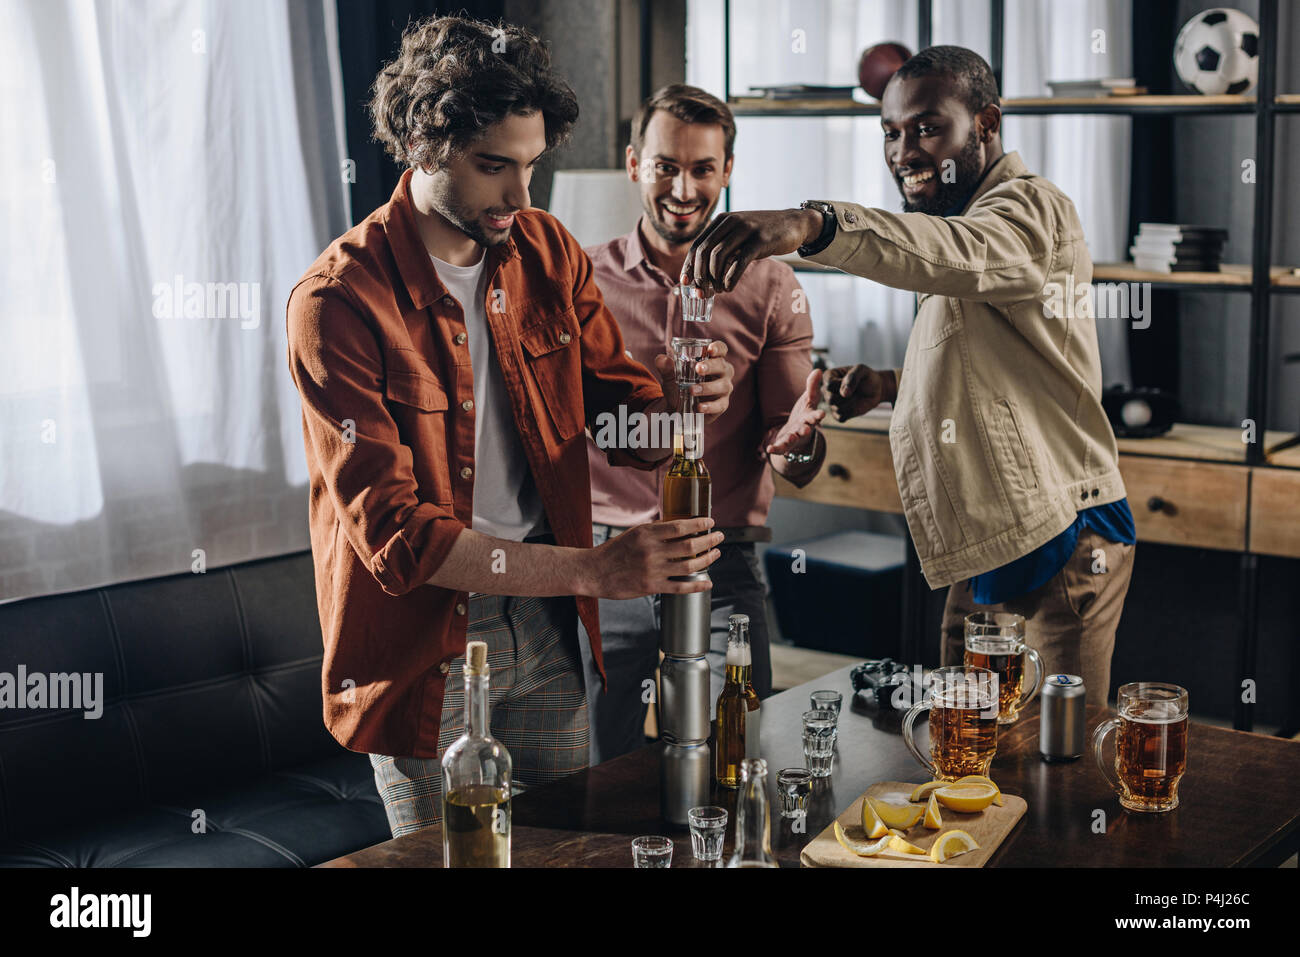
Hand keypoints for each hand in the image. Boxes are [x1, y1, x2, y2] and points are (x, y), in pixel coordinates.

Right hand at [586, 519, 723, 597]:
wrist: (594, 572)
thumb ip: (656, 531)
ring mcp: (652, 570)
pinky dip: (697, 585)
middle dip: (709, 541)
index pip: (680, 526)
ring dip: (707, 559)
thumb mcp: (634, 534)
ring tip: (716, 554)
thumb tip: (680, 526)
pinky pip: (680, 587)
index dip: (699, 524)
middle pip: (689, 546)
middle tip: (719, 537)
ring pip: (689, 566)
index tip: (710, 522)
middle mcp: (651, 551)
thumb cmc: (613, 552)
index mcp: (646, 534)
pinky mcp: (651, 587)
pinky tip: (708, 582)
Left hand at [654, 340, 734, 419]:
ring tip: (691, 390)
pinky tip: (699, 407)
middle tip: (698, 369)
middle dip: (711, 367)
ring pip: (722, 386)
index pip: (721, 349)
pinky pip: (719, 405)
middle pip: (723, 366)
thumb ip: (666, 367)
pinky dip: (709, 406)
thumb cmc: (679, 385)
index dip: (718, 348)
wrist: (677, 408)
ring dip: (707, 388)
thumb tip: (661, 359)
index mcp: (713, 360)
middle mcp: (722, 373)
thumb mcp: (670, 376)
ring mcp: (724, 389)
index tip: (710, 350)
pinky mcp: (722, 404)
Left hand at [680, 208, 823, 291]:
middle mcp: (731, 221)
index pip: (697, 245)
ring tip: (718, 291)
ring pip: (718, 256)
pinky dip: (730, 278)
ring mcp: (746, 229)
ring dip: (714, 278)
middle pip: (704, 251)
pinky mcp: (760, 240)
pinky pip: (738, 262)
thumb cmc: (763, 234)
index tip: (685, 283)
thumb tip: (702, 275)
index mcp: (722, 220)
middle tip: (701, 292)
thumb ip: (723, 247)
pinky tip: (728, 288)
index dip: (689, 266)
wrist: (793, 223)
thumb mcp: (739, 235)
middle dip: (699, 275)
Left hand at [762, 368, 826, 456]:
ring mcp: (794, 438)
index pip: (815, 417)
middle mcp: (803, 429)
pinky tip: (769, 449)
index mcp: (809, 418)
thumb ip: (813, 386)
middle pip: (805, 430)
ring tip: (791, 437)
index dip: (818, 416)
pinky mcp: (784, 445)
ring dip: (793, 439)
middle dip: (806, 429)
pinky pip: (780, 448)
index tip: (822, 414)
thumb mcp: (808, 400)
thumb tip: (818, 370)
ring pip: (794, 440)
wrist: (796, 434)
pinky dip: (776, 449)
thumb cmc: (804, 415)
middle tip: (807, 428)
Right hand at [822, 364, 895, 421]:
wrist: (874, 389)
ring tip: (857, 396)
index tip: (852, 381)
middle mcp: (826, 390)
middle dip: (848, 396)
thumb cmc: (866, 376)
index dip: (842, 386)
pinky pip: (841, 417)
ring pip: (837, 409)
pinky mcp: (837, 414)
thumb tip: (844, 394)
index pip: (829, 385)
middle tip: (857, 391)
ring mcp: (831, 403)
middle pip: (831, 399)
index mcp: (828, 376)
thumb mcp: (862, 370)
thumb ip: (852, 377)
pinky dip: (852, 412)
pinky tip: (856, 404)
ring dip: (852, 404)